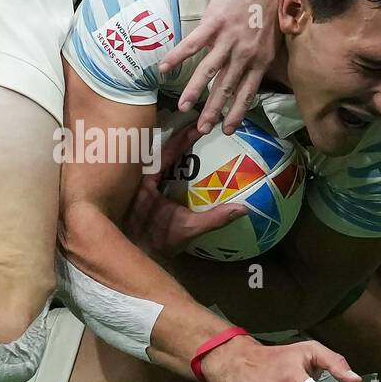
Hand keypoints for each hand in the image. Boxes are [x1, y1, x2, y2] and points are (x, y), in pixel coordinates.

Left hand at [123, 123, 248, 257]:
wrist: (138, 257)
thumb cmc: (158, 243)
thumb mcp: (188, 230)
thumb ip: (214, 219)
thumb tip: (242, 209)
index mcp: (147, 184)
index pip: (166, 153)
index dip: (182, 138)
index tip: (199, 127)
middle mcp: (142, 181)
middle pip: (161, 151)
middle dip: (179, 137)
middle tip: (200, 125)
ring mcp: (143, 186)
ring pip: (157, 159)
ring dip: (175, 148)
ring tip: (195, 135)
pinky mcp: (146, 194)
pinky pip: (159, 172)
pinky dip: (172, 163)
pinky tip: (186, 159)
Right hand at [159, 0, 282, 135]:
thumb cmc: (270, 7)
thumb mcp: (273, 40)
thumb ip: (260, 59)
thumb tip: (248, 75)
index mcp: (260, 60)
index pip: (247, 93)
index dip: (236, 113)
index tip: (226, 129)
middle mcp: (245, 54)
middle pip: (226, 88)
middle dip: (212, 110)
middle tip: (202, 128)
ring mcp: (228, 39)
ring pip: (209, 71)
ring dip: (195, 91)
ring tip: (183, 106)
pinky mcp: (215, 23)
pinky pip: (193, 44)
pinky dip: (178, 57)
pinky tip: (164, 68)